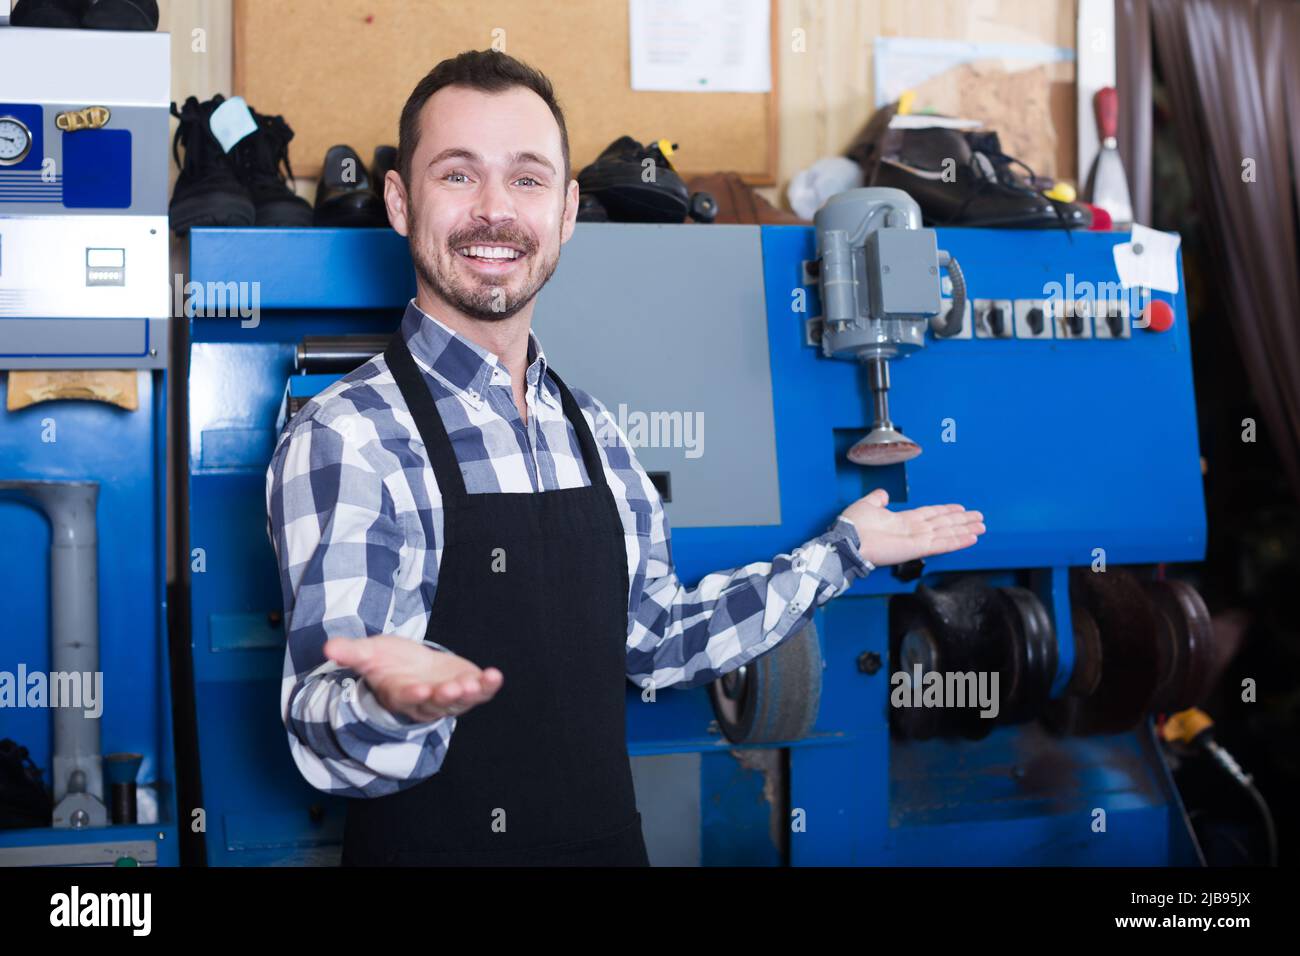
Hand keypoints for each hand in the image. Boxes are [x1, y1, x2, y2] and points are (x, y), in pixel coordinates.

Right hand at [324, 635, 503, 721]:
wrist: (413, 666)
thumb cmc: (388, 661)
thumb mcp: (368, 653)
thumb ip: (351, 652)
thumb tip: (327, 646)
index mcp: (400, 693)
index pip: (406, 698)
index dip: (413, 695)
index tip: (420, 690)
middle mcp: (426, 701)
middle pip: (436, 704)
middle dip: (446, 697)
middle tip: (454, 689)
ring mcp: (449, 697)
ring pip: (460, 702)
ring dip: (470, 693)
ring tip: (478, 682)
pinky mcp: (468, 688)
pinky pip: (480, 692)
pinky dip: (489, 686)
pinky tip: (495, 675)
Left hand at [838, 489, 984, 566]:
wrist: (848, 540)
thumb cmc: (853, 526)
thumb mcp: (867, 505)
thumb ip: (877, 499)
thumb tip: (883, 493)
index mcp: (902, 521)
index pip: (930, 514)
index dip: (946, 511)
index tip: (960, 508)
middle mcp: (913, 530)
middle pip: (943, 524)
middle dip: (961, 521)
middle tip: (979, 518)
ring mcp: (917, 540)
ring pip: (947, 533)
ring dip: (965, 530)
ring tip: (981, 528)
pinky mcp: (917, 549)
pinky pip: (942, 544)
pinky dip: (958, 541)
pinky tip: (971, 538)